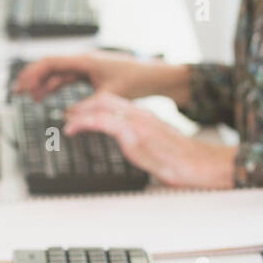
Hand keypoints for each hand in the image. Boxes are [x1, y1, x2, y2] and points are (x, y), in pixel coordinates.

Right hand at [13, 50, 183, 101]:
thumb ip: (88, 107)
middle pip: (50, 66)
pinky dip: (55, 86)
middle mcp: (84, 60)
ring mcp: (87, 67)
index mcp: (86, 61)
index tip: (22, 87)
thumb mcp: (111, 96)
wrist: (155, 76)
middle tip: (18, 92)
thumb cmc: (137, 80)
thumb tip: (69, 119)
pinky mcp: (91, 74)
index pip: (51, 63)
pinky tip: (46, 97)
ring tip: (30, 97)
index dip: (33, 74)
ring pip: (58, 73)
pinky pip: (67, 78)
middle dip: (32, 78)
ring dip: (42, 83)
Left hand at [63, 91, 234, 186]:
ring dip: (79, 111)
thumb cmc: (181, 160)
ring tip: (67, 120)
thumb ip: (142, 140)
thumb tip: (132, 147)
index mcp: (146, 116)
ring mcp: (136, 121)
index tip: (83, 113)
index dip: (96, 106)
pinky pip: (101, 121)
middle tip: (68, 114)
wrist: (196, 163)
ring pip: (100, 106)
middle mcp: (140, 114)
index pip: (116, 103)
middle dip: (83, 105)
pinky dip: (82, 122)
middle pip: (105, 99)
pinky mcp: (133, 132)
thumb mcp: (157, 145)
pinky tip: (72, 129)